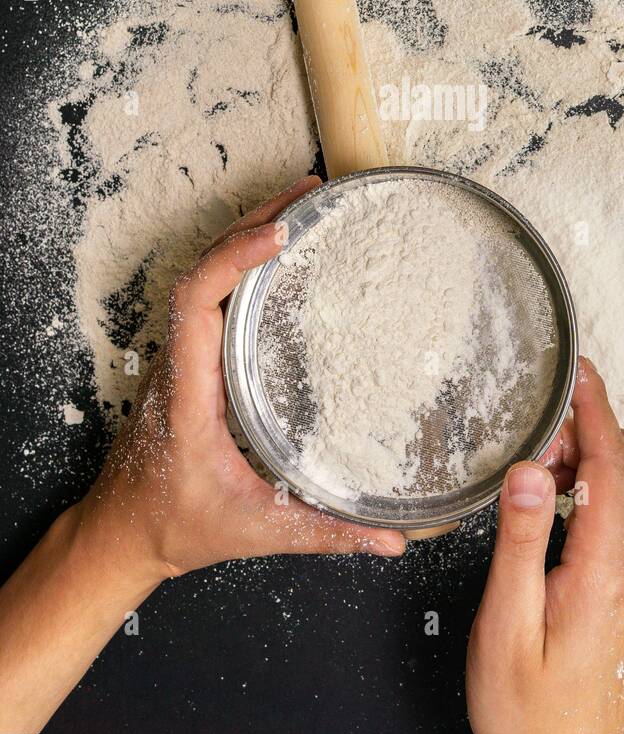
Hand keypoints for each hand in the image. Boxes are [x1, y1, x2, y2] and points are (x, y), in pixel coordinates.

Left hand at [76, 176, 406, 583]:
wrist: (123, 532)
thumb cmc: (174, 525)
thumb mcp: (255, 529)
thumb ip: (325, 534)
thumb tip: (390, 540)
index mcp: (188, 389)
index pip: (198, 299)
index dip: (235, 257)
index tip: (280, 233)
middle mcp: (181, 360)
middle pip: (205, 267)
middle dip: (255, 221)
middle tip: (310, 192)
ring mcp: (184, 356)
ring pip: (206, 275)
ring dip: (247, 233)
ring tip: (300, 207)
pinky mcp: (192, 360)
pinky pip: (212, 294)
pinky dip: (243, 261)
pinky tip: (278, 255)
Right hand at [466, 358, 623, 733]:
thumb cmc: (528, 709)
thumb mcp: (506, 625)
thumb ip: (518, 543)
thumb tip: (529, 471)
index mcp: (604, 568)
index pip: (611, 463)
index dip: (595, 408)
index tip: (578, 370)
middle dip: (594, 427)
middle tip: (540, 430)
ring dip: (605, 457)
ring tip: (549, 465)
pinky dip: (611, 487)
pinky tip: (567, 503)